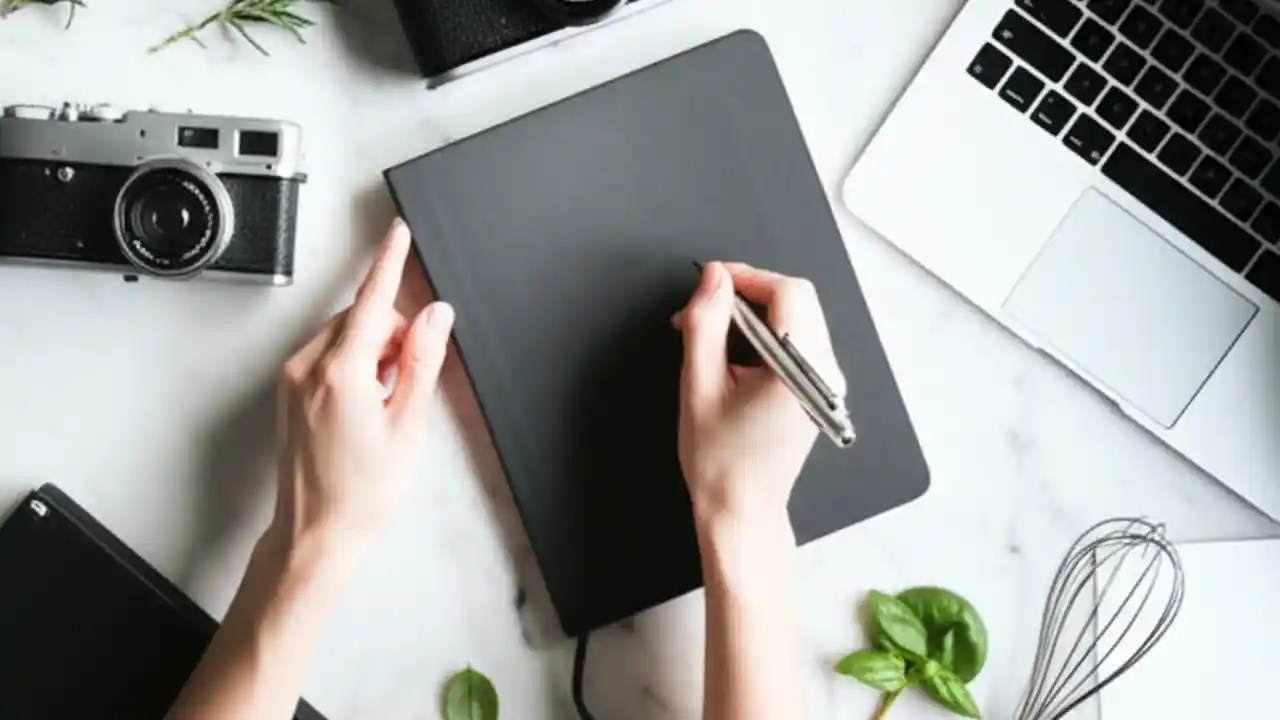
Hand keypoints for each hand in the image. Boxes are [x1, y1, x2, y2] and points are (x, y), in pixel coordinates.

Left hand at [271, 219, 454, 558]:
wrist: (317, 534)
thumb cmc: (364, 492)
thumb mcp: (409, 425)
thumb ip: (423, 361)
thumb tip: (436, 315)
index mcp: (341, 372)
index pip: (371, 301)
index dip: (390, 262)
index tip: (398, 233)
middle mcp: (308, 368)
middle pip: (360, 319)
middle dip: (391, 336)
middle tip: (406, 384)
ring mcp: (293, 380)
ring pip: (343, 337)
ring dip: (371, 353)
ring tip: (384, 404)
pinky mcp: (288, 393)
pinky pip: (326, 357)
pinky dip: (352, 366)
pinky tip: (365, 405)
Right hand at [674, 262, 843, 525]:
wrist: (742, 510)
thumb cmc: (719, 463)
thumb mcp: (698, 386)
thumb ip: (705, 324)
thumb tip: (714, 278)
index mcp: (798, 372)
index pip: (789, 293)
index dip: (749, 276)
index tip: (714, 281)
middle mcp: (824, 374)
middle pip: (800, 298)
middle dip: (751, 291)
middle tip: (707, 307)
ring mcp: (827, 382)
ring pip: (801, 316)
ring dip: (758, 312)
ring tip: (713, 333)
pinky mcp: (820, 389)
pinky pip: (800, 340)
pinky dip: (768, 333)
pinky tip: (734, 353)